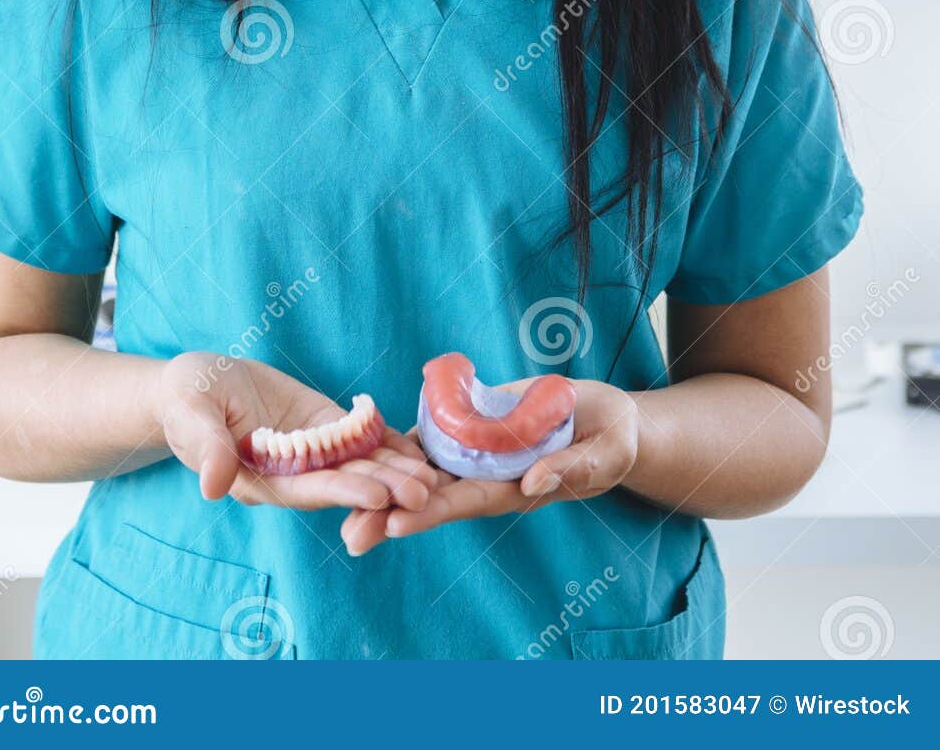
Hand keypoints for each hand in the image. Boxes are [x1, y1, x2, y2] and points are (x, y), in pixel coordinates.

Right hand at [158, 352, 436, 514]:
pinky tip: (418, 447)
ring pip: (357, 462)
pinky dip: (386, 442)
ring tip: (433, 477)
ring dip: (393, 470)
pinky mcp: (321, 427)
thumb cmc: (186, 398)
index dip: (342, 489)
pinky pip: (357, 437)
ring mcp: (309, 451)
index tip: (378, 494)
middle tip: (425, 494)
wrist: (196, 384)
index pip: (308, 487)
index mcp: (260, 478)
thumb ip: (206, 448)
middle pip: (342, 481)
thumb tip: (212, 486)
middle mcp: (291, 473)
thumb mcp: (191, 415)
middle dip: (383, 487)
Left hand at [340, 378, 638, 554]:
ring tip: (339, 499)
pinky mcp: (473, 425)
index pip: (467, 503)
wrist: (605, 418)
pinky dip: (402, 441)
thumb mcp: (602, 454)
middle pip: (433, 495)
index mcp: (517, 489)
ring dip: (385, 484)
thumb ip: (569, 470)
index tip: (394, 525)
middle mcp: (488, 475)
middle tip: (348, 534)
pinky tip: (366, 445)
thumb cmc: (613, 440)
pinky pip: (434, 433)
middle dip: (391, 512)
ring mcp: (477, 452)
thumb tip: (533, 484)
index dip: (431, 512)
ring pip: (424, 469)